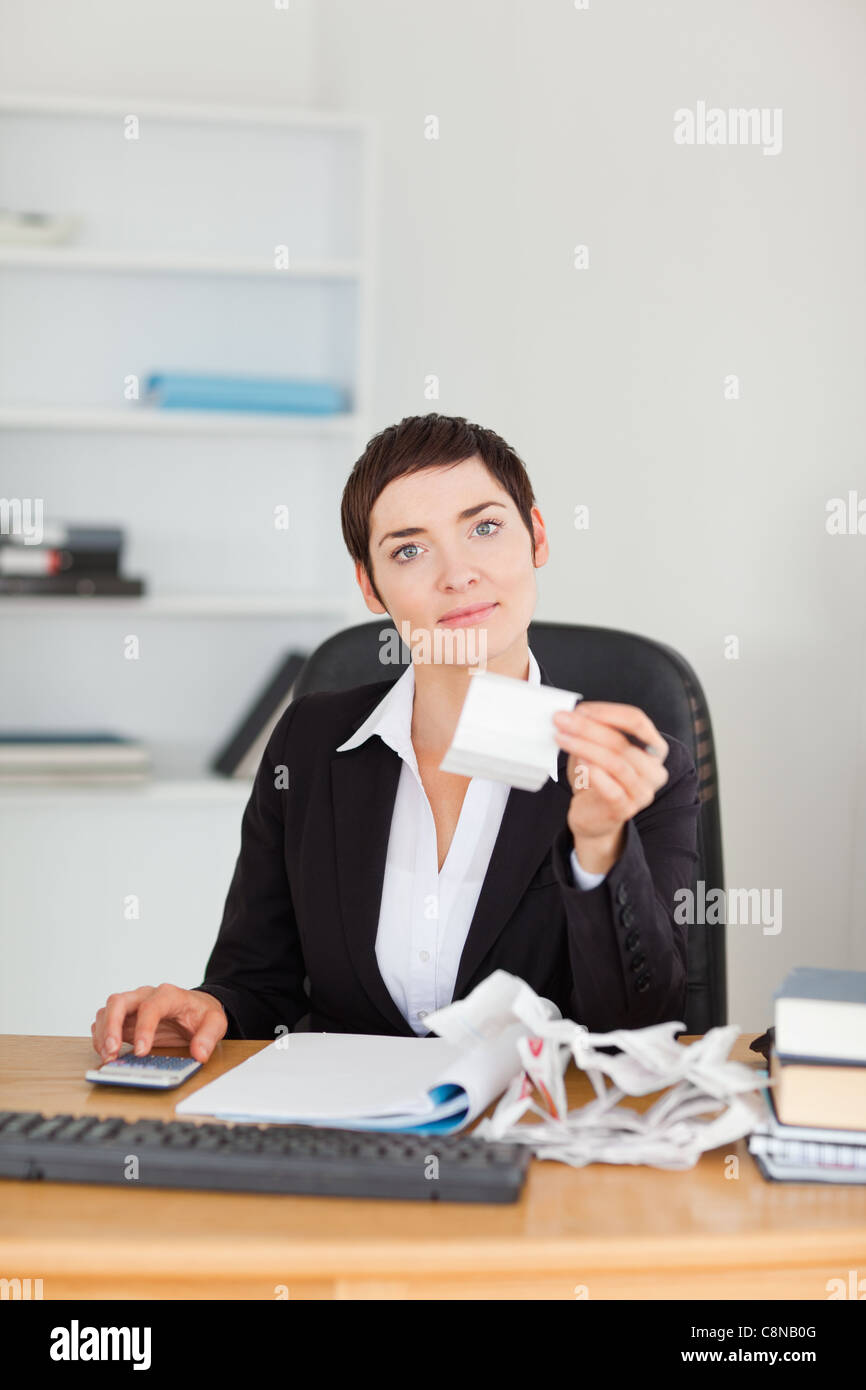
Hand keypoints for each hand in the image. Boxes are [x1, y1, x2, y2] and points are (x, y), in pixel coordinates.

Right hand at [91, 984, 227, 1063]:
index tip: (142, 1052)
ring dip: (103, 1034)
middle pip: (119, 1001)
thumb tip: (199, 1053)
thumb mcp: (215, 1022)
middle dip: (111, 1027)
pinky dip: (101, 1036)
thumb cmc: (202, 1013)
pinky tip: (106, 1053)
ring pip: (107, 1010)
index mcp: (169, 995)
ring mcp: (133, 1006)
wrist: (196, 1008)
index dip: (144, 1029)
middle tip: (112, 1051)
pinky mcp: (125, 1018)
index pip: (151, 1007)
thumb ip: (209, 1036)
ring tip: (108, 1057)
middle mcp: (146, 996)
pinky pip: (105, 1021)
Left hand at [552, 702, 669, 868]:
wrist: (594, 817)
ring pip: (616, 763)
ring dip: (585, 747)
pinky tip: (579, 761)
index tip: (580, 709)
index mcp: (654, 748)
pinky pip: (612, 789)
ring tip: (562, 738)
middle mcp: (654, 770)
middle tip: (562, 720)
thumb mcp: (597, 749)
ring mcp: (642, 792)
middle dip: (588, 728)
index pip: (637, 721)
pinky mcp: (626, 810)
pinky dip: (594, 773)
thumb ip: (592, 731)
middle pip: (623, 742)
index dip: (608, 712)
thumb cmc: (597, 778)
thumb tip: (572, 714)